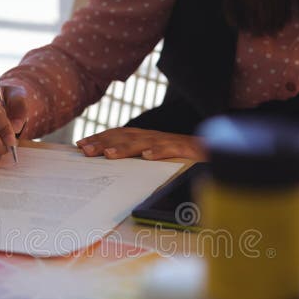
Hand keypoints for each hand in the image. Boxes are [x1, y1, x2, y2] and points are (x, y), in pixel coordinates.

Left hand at [76, 127, 205, 160]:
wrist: (217, 150)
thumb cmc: (182, 157)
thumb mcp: (155, 156)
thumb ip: (136, 159)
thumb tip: (108, 163)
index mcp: (145, 139)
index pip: (118, 136)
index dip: (100, 139)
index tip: (80, 146)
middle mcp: (155, 137)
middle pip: (126, 137)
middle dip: (104, 143)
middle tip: (86, 150)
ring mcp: (170, 142)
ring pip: (145, 143)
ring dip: (126, 147)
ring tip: (109, 154)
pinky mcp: (187, 149)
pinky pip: (172, 149)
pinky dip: (160, 151)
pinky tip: (148, 157)